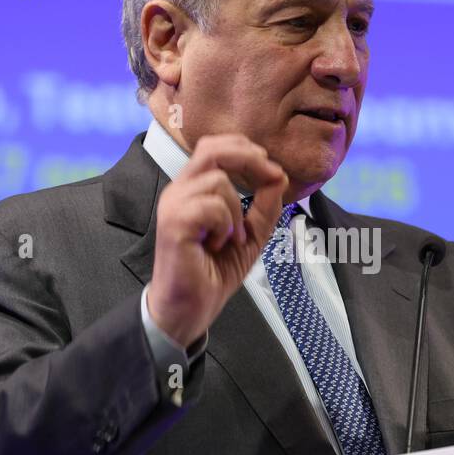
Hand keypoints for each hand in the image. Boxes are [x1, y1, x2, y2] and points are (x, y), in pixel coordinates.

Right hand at [147, 134, 287, 346]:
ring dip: (237, 211)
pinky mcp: (174, 223)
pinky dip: (225, 225)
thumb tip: (279, 175)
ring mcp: (174, 205)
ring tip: (232, 237)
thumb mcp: (252, 233)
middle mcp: (180, 190)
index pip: (216, 147)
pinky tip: (218, 244)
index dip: (248, 151)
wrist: (192, 307)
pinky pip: (212, 206)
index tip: (273, 172)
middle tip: (270, 180)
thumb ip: (266, 205)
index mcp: (194, 188)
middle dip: (249, 159)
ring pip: (218, 181)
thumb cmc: (213, 271)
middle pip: (213, 148)